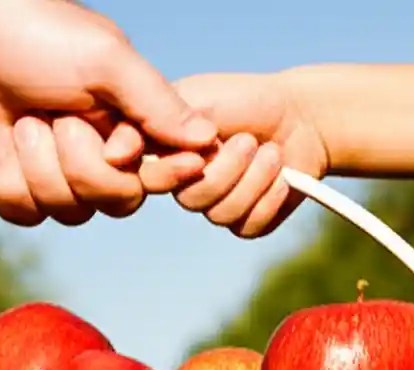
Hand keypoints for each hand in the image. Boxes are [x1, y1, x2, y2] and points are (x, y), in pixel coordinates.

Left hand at [0, 0, 216, 226]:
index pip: (165, 174)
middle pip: (117, 201)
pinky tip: (2, 143)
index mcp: (135, 124)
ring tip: (25, 120)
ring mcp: (61, 173)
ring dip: (38, 164)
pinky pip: (25, 213)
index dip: (150, 173)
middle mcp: (104, 154)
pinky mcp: (19, 184)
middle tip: (58, 117)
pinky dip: (8, 179)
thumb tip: (207, 140)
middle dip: (81, 164)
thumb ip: (157, 102)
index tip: (120, 146)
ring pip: (69, 211)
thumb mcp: (107, 60)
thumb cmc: (41, 34)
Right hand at [123, 71, 328, 237]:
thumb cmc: (245, 99)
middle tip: (249, 141)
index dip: (172, 172)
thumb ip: (156, 122)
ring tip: (272, 152)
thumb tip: (113, 153)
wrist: (300, 114)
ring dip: (254, 180)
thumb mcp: (196, 99)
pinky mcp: (244, 220)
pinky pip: (247, 226)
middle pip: (190, 201)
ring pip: (221, 214)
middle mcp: (184, 182)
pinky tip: (283, 176)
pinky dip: (269, 199)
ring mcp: (214, 204)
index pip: (148, 179)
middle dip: (226, 170)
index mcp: (165, 153)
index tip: (201, 152)